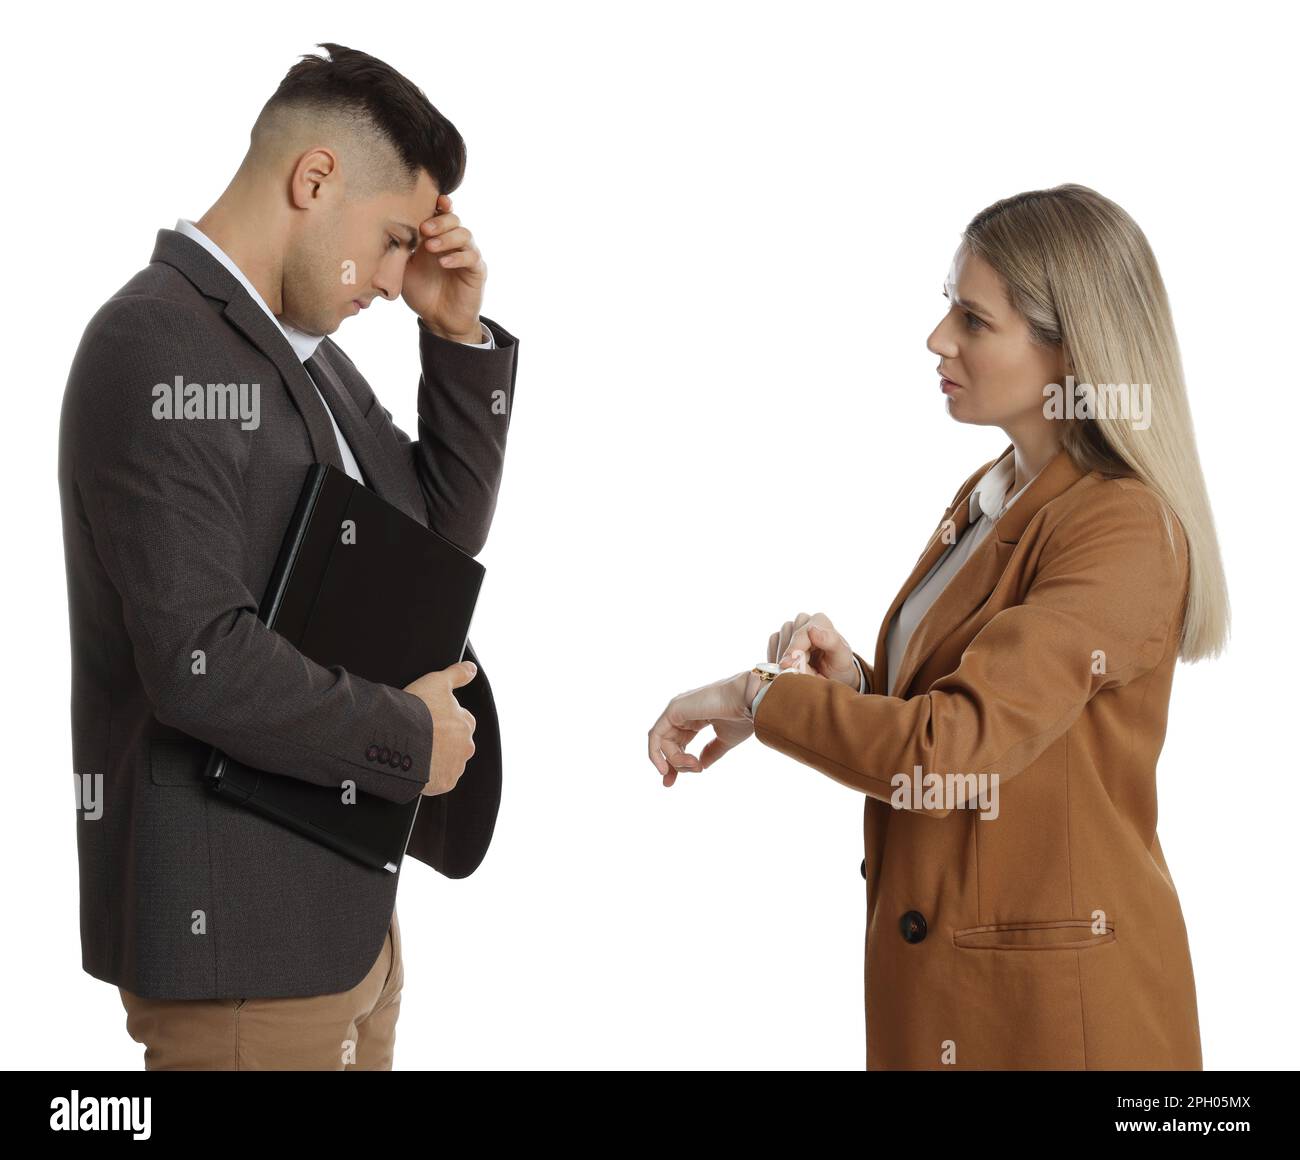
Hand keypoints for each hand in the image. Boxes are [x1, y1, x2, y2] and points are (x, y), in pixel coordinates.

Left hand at [401, 192, 486, 341]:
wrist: (439, 320)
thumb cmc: (422, 293)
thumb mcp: (404, 269)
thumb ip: (401, 250)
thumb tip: (383, 231)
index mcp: (436, 238)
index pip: (441, 214)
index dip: (439, 204)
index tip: (430, 200)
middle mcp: (453, 243)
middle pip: (454, 219)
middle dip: (439, 221)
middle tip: (424, 229)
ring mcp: (467, 255)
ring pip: (465, 234)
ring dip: (447, 238)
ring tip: (430, 248)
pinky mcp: (477, 271)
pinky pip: (472, 257)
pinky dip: (457, 257)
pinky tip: (443, 263)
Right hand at [403, 659, 477, 795]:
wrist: (400, 738)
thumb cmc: (418, 709)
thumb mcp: (437, 682)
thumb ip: (457, 674)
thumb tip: (472, 668)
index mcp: (467, 723)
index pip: (458, 723)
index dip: (440, 722)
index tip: (426, 722)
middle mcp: (467, 746)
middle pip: (454, 745)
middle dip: (440, 743)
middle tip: (418, 739)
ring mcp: (456, 766)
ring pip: (446, 763)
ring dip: (435, 760)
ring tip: (414, 754)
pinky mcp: (445, 783)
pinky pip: (438, 781)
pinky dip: (429, 777)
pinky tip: (415, 768)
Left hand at [648, 672, 753, 786]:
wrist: (748, 701)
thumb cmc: (741, 716)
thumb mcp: (725, 740)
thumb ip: (711, 752)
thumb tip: (701, 765)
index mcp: (694, 718)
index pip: (677, 742)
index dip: (675, 764)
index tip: (672, 783)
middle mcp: (682, 713)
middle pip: (667, 744)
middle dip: (673, 765)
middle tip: (694, 772)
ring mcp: (676, 710)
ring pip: (662, 742)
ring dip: (676, 760)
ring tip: (695, 764)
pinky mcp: (673, 710)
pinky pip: (655, 735)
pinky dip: (655, 753)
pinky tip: (665, 768)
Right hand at [769, 611, 858, 688]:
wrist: (830, 676)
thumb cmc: (838, 667)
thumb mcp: (842, 657)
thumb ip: (830, 643)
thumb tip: (811, 630)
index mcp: (820, 621)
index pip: (801, 633)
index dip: (793, 651)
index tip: (786, 666)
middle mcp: (804, 620)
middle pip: (788, 635)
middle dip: (791, 657)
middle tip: (799, 674)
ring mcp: (790, 628)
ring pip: (778, 639)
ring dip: (783, 657)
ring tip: (799, 670)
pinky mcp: (779, 637)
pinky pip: (771, 645)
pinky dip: (776, 657)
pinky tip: (789, 667)